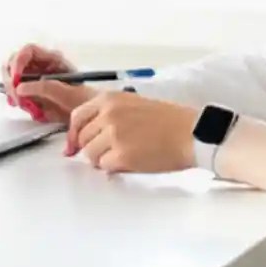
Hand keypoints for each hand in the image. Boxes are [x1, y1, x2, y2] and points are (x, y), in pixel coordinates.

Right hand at [2, 43, 76, 115]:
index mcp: (52, 59)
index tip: (16, 79)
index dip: (18, 61)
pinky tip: (22, 105)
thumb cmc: (82, 101)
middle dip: (11, 79)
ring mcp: (33, 77)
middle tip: (16, 95)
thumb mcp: (66, 93)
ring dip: (12, 91)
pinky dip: (14, 98)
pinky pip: (14, 90)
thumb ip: (44, 88)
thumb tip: (20, 87)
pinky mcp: (30, 90)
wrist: (86, 114)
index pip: (28, 50)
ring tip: (24, 104)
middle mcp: (40, 65)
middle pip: (14, 61)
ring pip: (11, 76)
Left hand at [65, 91, 198, 173]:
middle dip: (92, 148)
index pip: (77, 117)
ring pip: (90, 154)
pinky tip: (131, 161)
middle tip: (110, 151)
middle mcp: (108, 114)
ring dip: (103, 159)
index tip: (74, 145)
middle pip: (82, 138)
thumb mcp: (133, 105)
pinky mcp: (122, 155)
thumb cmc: (169, 120)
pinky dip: (114, 168)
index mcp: (110, 99)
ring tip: (124, 155)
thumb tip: (82, 138)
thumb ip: (107, 115)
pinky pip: (104, 166)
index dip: (74, 133)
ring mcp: (114, 134)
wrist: (191, 133)